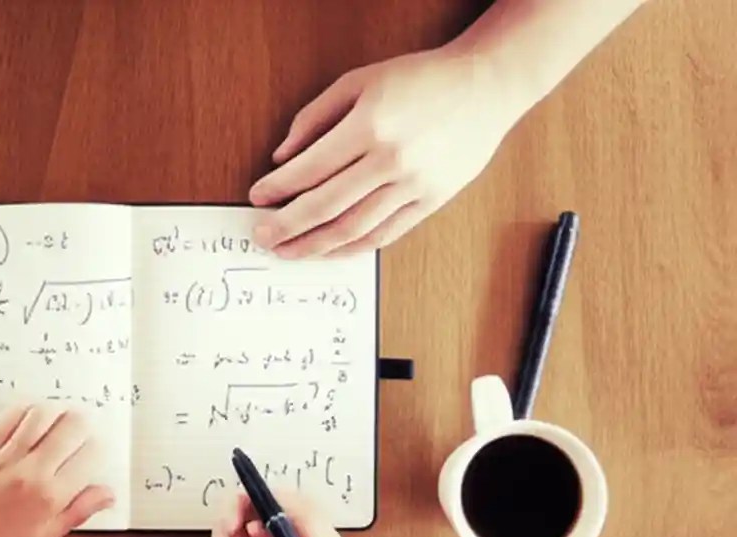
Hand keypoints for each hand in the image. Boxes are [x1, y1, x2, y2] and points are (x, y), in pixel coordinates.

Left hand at [0, 403, 114, 536]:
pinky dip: (27, 410)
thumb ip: (79, 510)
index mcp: (52, 497)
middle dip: (82, 424)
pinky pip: (11, 416)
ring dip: (57, 411)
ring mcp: (7, 457)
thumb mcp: (46, 536)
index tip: (91, 451)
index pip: (90, 454)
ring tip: (58, 420)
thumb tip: (109, 492)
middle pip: (72, 426)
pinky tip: (32, 418)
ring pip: (43, 414)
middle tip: (78, 431)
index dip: (96, 448)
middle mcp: (32, 473)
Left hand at [250, 47, 524, 257]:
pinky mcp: (432, 201)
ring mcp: (414, 185)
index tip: (256, 198)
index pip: (310, 169)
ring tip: (289, 251)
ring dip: (315, 245)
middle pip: (326, 206)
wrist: (485, 86)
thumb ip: (315, 117)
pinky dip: (352, 248)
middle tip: (262, 235)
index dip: (278, 188)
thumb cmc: (420, 80)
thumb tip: (282, 157)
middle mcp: (392, 160)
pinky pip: (385, 234)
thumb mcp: (359, 82)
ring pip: (354, 228)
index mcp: (370, 126)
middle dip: (287, 226)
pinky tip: (329, 251)